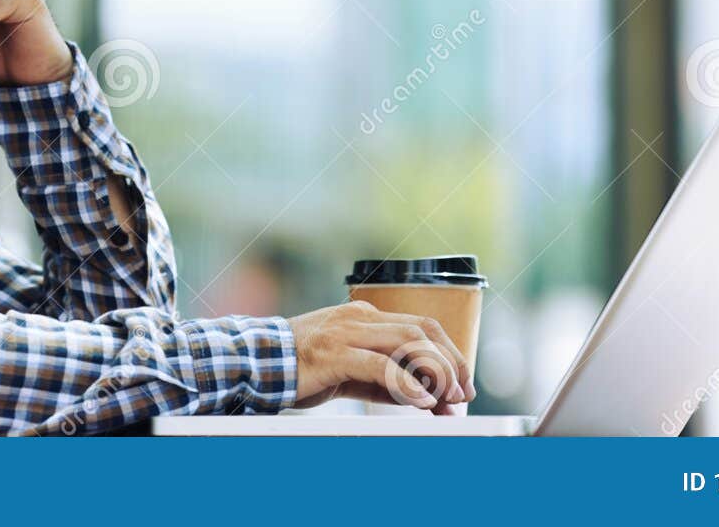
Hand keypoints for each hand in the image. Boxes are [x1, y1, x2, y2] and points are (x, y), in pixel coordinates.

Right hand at [288, 300, 472, 414]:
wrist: (256, 363)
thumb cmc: (302, 368)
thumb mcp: (351, 371)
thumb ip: (385, 379)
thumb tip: (424, 396)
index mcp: (365, 317)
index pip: (421, 326)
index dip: (450, 354)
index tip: (463, 385)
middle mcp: (360, 318)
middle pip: (422, 330)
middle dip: (451, 363)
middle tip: (463, 394)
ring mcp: (346, 332)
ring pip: (407, 341)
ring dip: (436, 371)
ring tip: (447, 398)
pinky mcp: (334, 353)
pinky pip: (380, 364)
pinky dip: (407, 382)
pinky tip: (422, 400)